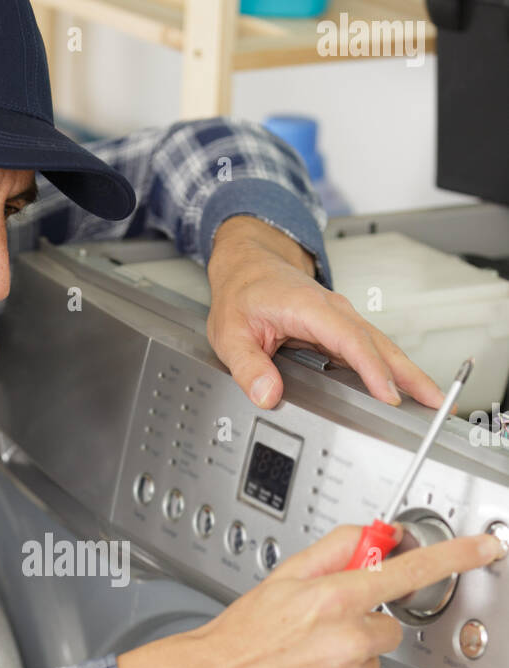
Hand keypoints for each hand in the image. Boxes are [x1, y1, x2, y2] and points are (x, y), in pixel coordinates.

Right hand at [116, 524, 505, 667]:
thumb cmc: (236, 638)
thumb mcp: (282, 577)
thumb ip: (336, 550)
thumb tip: (376, 537)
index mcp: (333, 599)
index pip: (409, 571)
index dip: (455, 557)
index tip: (484, 549)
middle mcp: (346, 642)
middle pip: (386, 629)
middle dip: (358, 629)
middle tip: (315, 636)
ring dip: (345, 666)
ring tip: (301, 667)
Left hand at [205, 216, 444, 410]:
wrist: (249, 264)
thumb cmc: (241, 293)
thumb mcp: (230, 334)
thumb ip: (248, 367)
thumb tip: (267, 394)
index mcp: (310, 308)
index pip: (349, 341)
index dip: (372, 370)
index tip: (388, 395)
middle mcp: (334, 311)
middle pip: (380, 344)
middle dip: (411, 375)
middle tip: (437, 403)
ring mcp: (341, 318)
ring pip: (383, 347)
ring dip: (410, 373)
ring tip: (434, 401)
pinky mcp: (342, 328)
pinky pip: (373, 349)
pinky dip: (393, 368)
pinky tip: (406, 388)